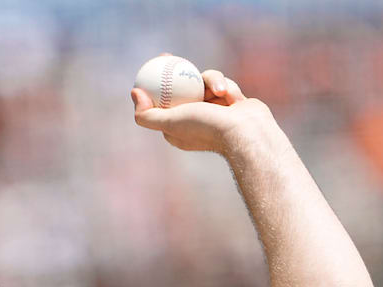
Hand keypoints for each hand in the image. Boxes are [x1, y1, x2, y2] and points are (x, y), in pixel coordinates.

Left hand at [131, 68, 267, 153]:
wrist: (247, 133)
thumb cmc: (208, 128)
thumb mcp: (170, 123)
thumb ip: (147, 114)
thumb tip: (134, 93)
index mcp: (178, 128)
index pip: (162, 102)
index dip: (155, 83)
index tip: (151, 67)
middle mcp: (195, 120)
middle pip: (181, 88)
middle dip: (175, 71)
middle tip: (168, 57)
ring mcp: (215, 111)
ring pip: (205, 82)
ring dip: (214, 82)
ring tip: (220, 93)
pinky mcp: (231, 103)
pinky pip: (224, 84)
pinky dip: (229, 88)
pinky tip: (233, 98)